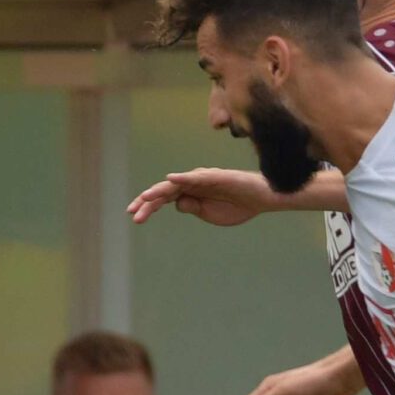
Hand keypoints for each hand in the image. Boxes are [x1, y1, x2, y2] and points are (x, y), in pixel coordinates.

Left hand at [127, 168, 276, 226]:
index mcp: (190, 194)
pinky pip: (195, 177)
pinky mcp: (214, 177)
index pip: (163, 199)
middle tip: (132, 213)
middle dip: (147, 202)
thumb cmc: (238, 206)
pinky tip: (170, 180)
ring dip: (159, 192)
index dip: (148, 206)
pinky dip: (182, 177)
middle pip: (164, 192)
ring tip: (144, 198)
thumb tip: (176, 204)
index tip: (134, 217)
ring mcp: (202, 179)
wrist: (261, 200)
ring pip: (175, 185)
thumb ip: (192, 208)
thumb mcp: (209, 214)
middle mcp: (192, 184)